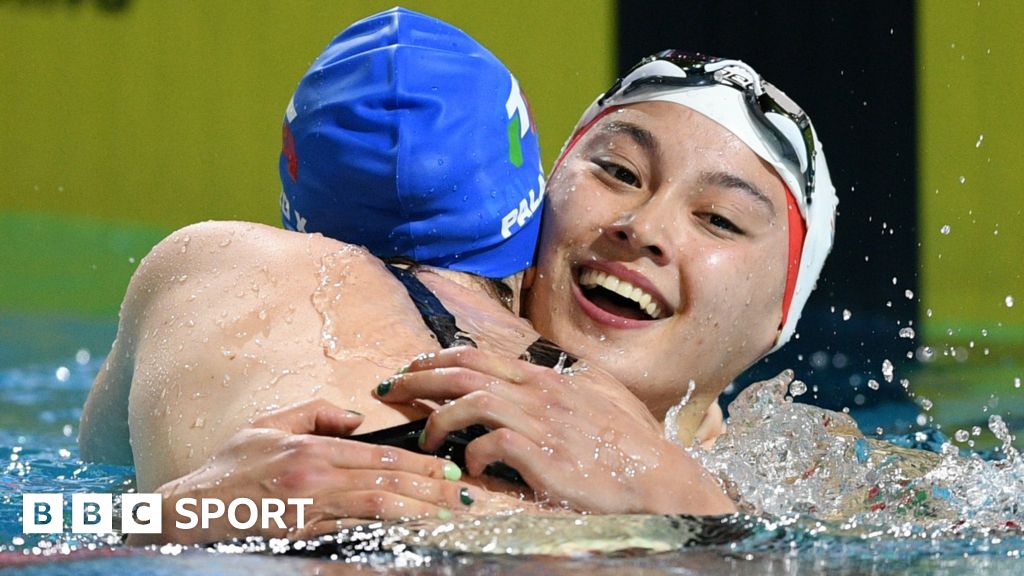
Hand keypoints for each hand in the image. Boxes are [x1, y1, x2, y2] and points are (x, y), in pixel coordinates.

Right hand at [127, 399, 530, 544]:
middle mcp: (312, 478)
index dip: (416, 461)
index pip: (376, 453)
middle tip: (464, 494)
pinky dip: (383, 533)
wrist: (189, 510)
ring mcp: (308, 510)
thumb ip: (316, 412)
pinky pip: (351, 533)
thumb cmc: (228, 466)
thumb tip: (357, 417)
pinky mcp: (302, 535)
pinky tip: (408, 534)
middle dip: (429, 488)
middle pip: (385, 482)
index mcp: (309, 448)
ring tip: (448, 514)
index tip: (447, 468)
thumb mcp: (268, 423)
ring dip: (417, 511)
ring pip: (374, 509)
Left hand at [374, 347, 735, 515]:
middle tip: (392, 388)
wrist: (659, 479)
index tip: (413, 370)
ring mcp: (542, 421)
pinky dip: (471, 454)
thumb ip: (576, 380)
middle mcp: (540, 391)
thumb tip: (561, 371)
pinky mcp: (543, 455)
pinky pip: (490, 445)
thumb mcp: (606, 396)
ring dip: (438, 417)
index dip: (438, 359)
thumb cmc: (633, 444)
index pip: (479, 355)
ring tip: (425, 435)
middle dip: (419, 375)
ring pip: (471, 401)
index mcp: (548, 376)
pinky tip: (466, 466)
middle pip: (464, 369)